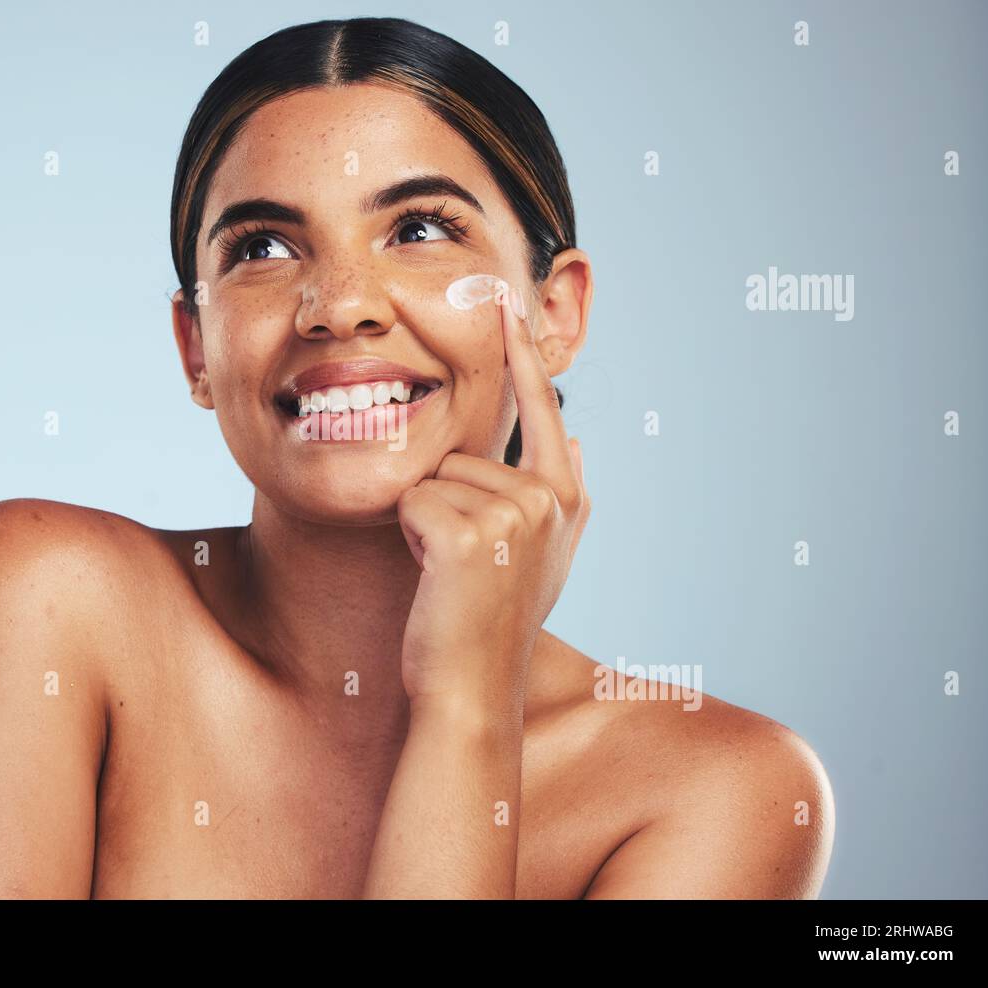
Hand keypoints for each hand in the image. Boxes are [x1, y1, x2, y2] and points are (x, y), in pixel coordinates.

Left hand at [396, 282, 590, 713]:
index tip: (508, 300)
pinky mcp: (470, 535)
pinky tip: (431, 576)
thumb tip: (580, 438)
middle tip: (461, 563)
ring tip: (448, 573)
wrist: (470, 688)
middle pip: (464, 454)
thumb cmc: (492, 622)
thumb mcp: (545, 557)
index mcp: (565, 499)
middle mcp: (549, 500)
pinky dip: (408, 536)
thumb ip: (566, 494)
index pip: (544, 411)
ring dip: (425, 522)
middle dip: (445, 502)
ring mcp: (513, 515)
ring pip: (433, 477)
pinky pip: (414, 502)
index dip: (523, 356)